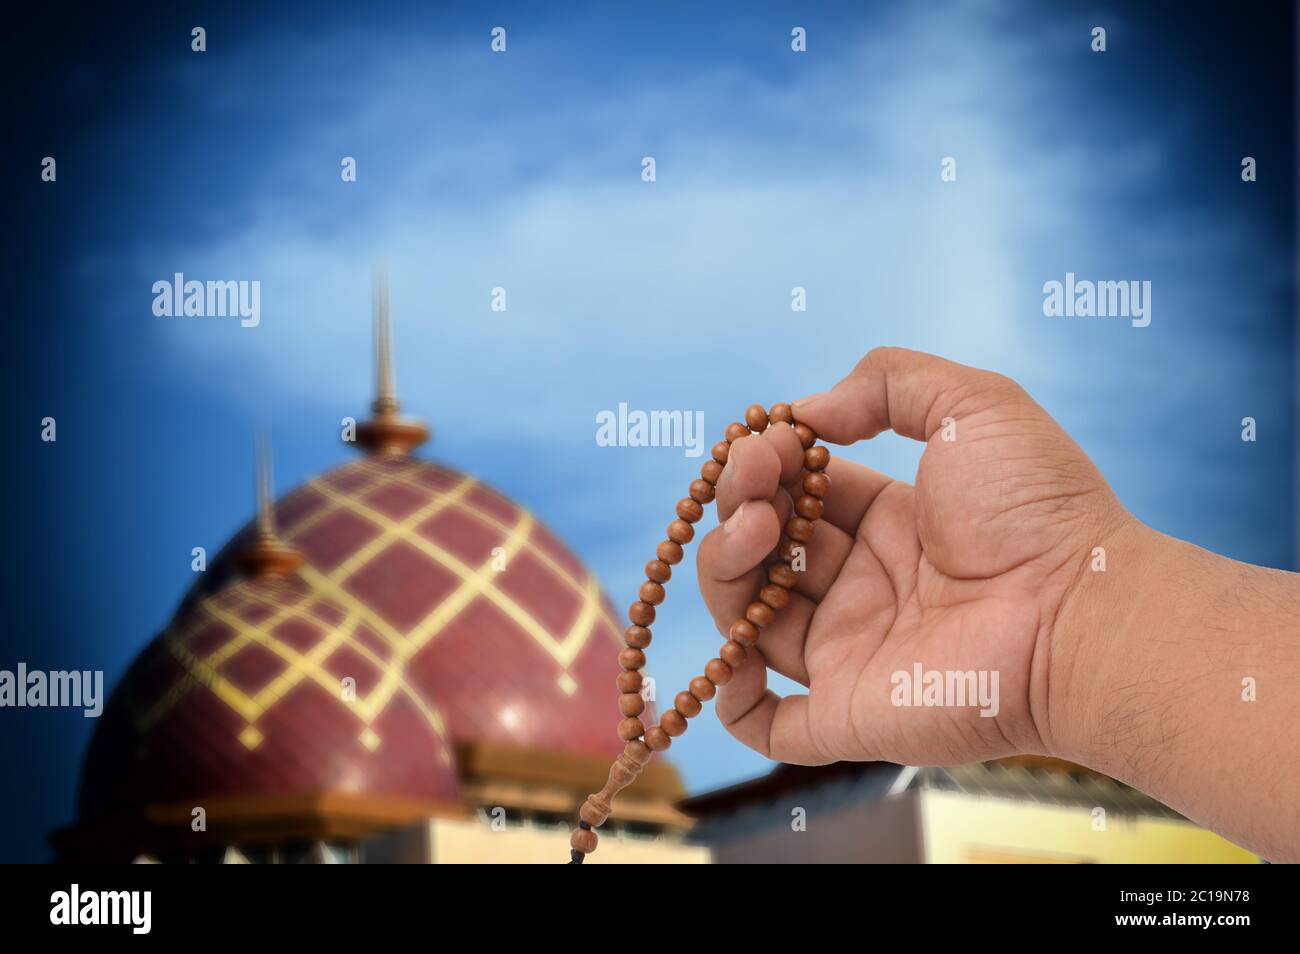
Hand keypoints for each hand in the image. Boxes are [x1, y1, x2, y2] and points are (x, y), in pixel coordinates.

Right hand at [698, 346, 1132, 766]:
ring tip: (752, 533)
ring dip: (723, 572)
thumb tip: (807, 411)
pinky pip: (765, 724)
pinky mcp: (847, 714)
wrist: (1081, 610)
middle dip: (739, 507)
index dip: (770, 464)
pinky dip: (728, 695)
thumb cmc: (1037, 508)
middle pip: (764, 553)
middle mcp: (864, 589)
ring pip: (748, 623)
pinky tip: (733, 648)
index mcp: (890, 525)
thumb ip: (888, 382)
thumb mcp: (972, 404)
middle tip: (755, 481)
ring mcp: (852, 654)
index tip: (769, 438)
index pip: (799, 495)